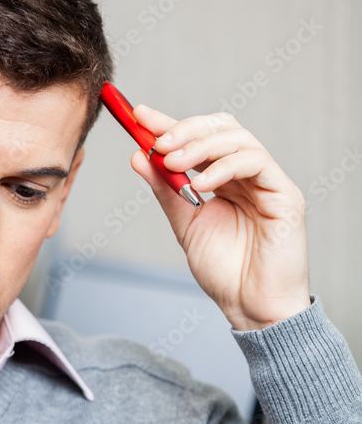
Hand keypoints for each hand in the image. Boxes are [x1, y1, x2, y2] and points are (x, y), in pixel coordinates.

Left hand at [129, 105, 311, 329]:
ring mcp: (268, 182)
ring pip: (238, 139)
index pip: (199, 139)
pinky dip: (224, 167)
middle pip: (221, 128)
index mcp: (225, 180)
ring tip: (173, 163)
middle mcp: (247, 175)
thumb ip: (166, 191)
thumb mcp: (186, 226)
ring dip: (200, 146)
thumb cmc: (226, 272)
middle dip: (186, 129)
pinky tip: (200, 184)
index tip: (139, 115)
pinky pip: (255, 162)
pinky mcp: (284, 194)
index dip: (170, 123)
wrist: (251, 308)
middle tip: (157, 141)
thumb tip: (140, 155)